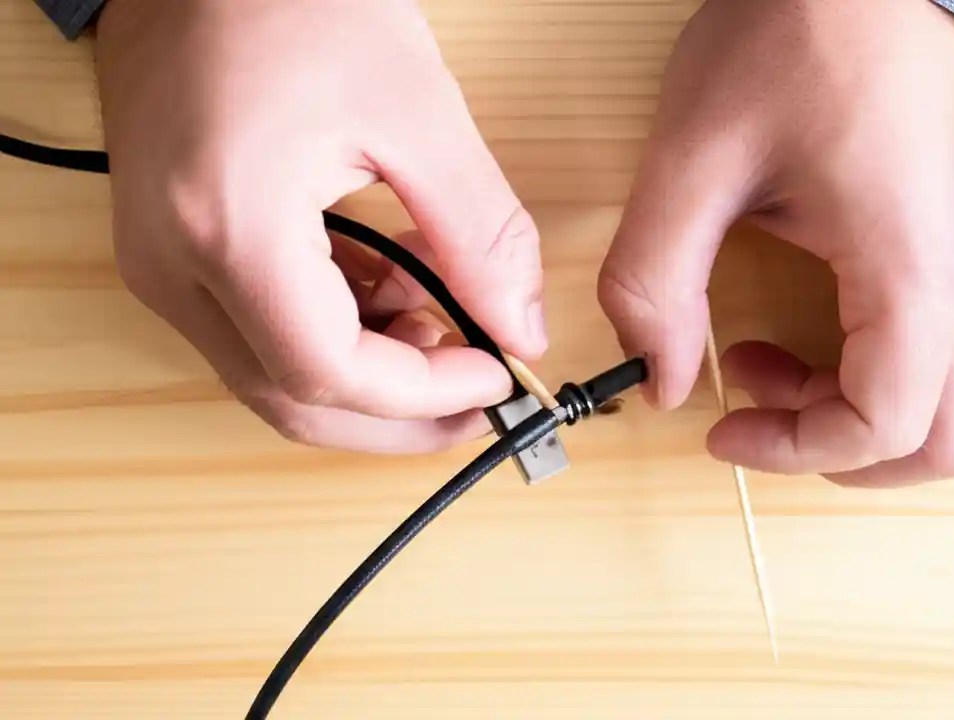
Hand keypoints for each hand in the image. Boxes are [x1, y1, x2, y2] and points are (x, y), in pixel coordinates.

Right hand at [96, 0, 545, 452]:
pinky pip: (253, 330)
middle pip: (292, 402)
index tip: (495, 375)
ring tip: (444, 322)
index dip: (424, 396)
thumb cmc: (287, 1)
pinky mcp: (171, 249)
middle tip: (478, 394)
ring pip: (270, 375)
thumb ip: (480, 232)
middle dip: (397, 416)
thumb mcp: (416, 111)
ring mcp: (161, 262)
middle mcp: (174, 264)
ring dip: (367, 375)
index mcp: (230, 228)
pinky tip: (391, 291)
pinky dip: (330, 333)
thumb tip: (521, 327)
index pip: (331, 374)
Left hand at [598, 0, 953, 486]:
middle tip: (765, 413)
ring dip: (870, 414)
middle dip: (850, 455)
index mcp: (914, 264)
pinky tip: (818, 320)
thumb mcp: (693, 158)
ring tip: (777, 360)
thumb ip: (655, 281)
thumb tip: (661, 378)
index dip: (794, 450)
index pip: (885, 424)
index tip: (723, 426)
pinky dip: (890, 372)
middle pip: (953, 442)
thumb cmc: (801, 33)